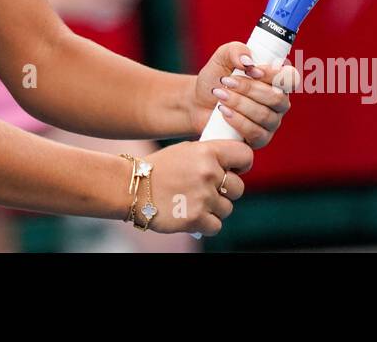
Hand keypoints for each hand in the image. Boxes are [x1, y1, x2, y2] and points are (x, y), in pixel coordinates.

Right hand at [130, 139, 252, 236]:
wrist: (132, 187)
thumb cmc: (158, 168)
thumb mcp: (184, 150)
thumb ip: (209, 155)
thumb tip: (231, 164)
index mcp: (207, 152)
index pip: (244, 155)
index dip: (243, 164)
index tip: (235, 170)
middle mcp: (208, 173)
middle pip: (238, 188)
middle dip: (227, 191)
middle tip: (209, 190)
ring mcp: (203, 197)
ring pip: (227, 209)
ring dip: (214, 209)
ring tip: (195, 202)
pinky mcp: (195, 219)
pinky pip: (216, 225)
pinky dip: (206, 224)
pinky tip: (193, 216)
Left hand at [187, 41, 297, 147]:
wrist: (198, 102)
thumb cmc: (215, 78)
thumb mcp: (222, 57)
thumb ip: (236, 51)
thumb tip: (248, 61)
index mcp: (276, 80)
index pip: (290, 78)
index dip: (274, 75)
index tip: (251, 70)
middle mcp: (279, 102)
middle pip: (276, 98)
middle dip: (249, 89)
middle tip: (226, 81)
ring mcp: (271, 122)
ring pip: (265, 115)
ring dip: (239, 103)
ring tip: (220, 95)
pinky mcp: (260, 139)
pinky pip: (256, 133)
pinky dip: (238, 121)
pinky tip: (223, 111)